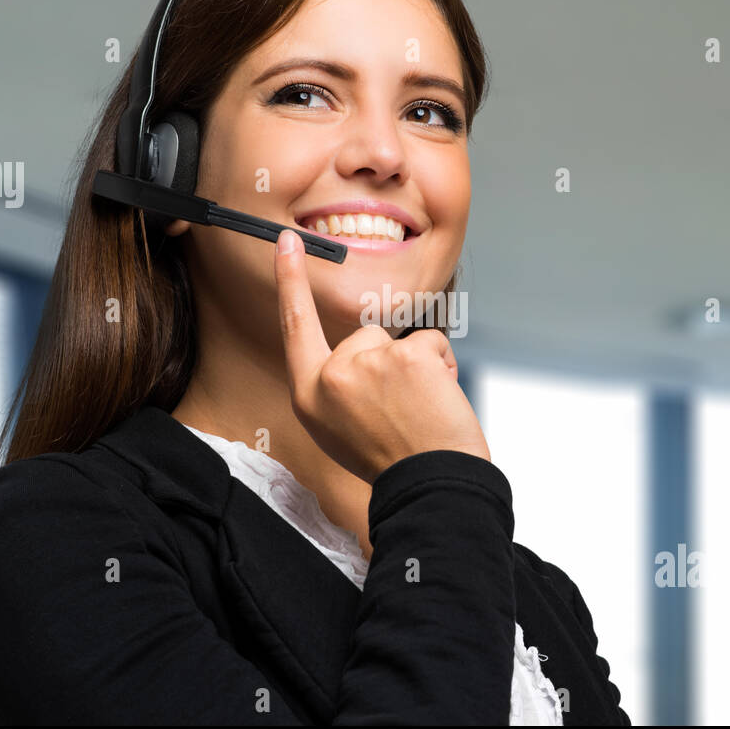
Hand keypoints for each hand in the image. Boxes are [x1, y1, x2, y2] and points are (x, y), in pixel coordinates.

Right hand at [274, 228, 490, 484]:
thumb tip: (358, 356)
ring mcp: (368, 362)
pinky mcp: (406, 355)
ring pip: (400, 342)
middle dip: (390, 364)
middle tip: (400, 414)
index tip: (287, 243)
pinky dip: (442, 366)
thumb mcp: (341, 429)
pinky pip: (431, 342)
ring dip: (418, 368)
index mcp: (309, 396)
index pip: (295, 326)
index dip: (290, 281)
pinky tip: (438, 400)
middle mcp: (332, 376)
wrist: (430, 485)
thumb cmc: (392, 462)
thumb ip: (338, 386)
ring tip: (419, 412)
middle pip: (365, 337)